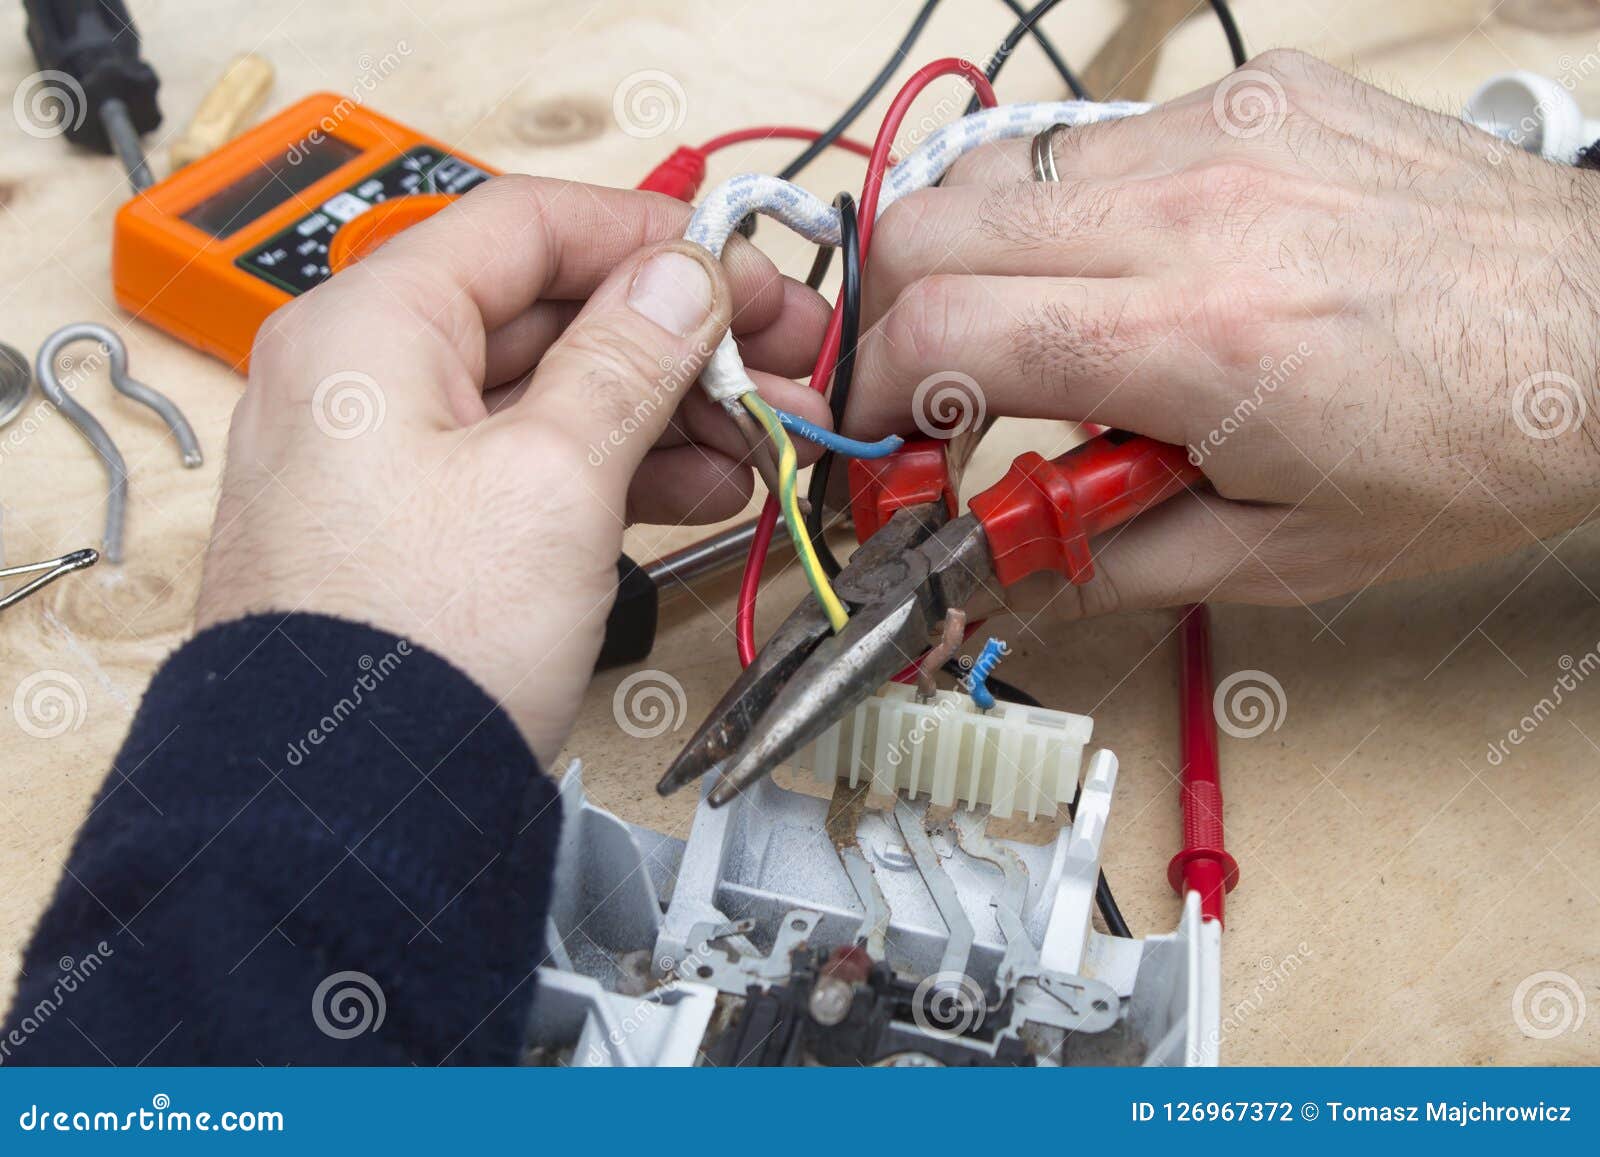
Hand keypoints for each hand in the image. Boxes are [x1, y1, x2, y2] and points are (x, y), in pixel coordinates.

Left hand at [195, 176, 829, 762]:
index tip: (741, 269)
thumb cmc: (417, 648)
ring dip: (663, 410)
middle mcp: (368, 380)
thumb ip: (629, 359)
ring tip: (761, 442)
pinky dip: (614, 468)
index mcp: (371, 330)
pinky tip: (700, 486)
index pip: (528, 226)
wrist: (347, 812)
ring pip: (549, 394)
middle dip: (677, 339)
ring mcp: (391, 460)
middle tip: (780, 363)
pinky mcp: (421, 530)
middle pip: (548, 313)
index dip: (650, 237)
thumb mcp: (555, 480)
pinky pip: (530, 464)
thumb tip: (682, 277)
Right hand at [852, 50, 1599, 618]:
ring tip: (1015, 329)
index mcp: (1195, 340)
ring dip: (965, 259)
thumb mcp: (1280, 556)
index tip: (872, 436)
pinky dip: (1060, 213)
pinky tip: (1115, 268)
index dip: (868, 393)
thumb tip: (1014, 558)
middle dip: (886, 317)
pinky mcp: (1250, 95)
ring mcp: (1219, 134)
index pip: (942, 333)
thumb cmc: (1470, 445)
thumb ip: (1111, 558)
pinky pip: (1088, 142)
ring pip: (992, 170)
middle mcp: (1193, 211)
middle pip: (929, 226)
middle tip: (924, 388)